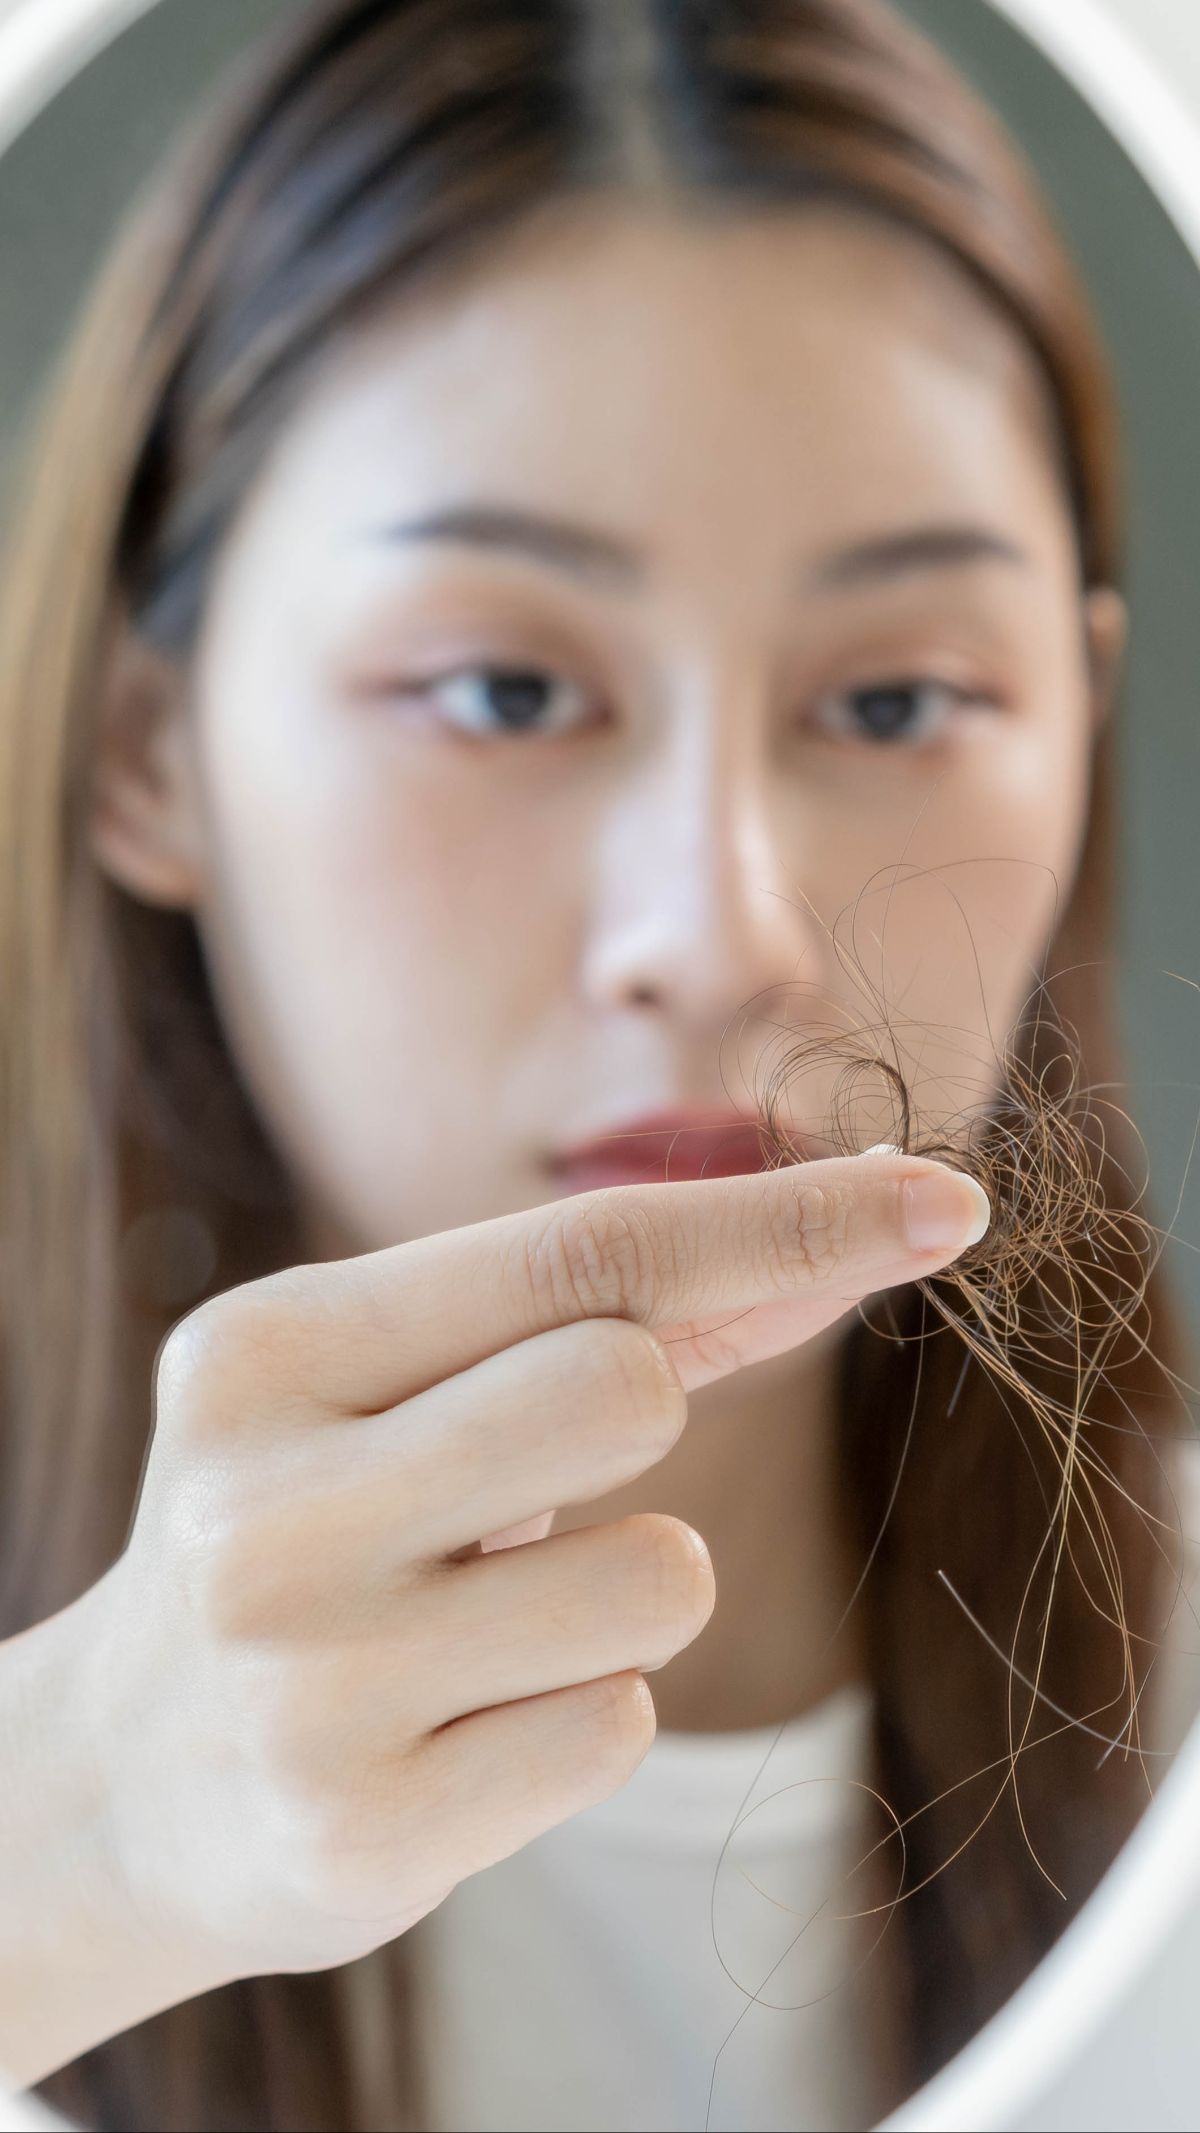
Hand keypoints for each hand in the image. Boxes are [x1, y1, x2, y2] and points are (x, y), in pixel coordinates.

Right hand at [76, 1150, 987, 2009]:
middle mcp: (265, 1505)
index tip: (940, 1202)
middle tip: (532, 1480)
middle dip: (643, 1416)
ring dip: (624, 1587)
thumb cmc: (306, 1533)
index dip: (783, 1217)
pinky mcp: (365, 1829)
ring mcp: (309, 1678)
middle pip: (627, 1386)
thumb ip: (594, 1321)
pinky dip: (581, 1707)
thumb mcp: (390, 1392)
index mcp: (267, 1351)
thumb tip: (833, 1251)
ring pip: (661, 1576)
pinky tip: (463, 1722)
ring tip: (488, 1619)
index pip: (579, 1250)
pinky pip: (618, 1720)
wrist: (122, 1779)